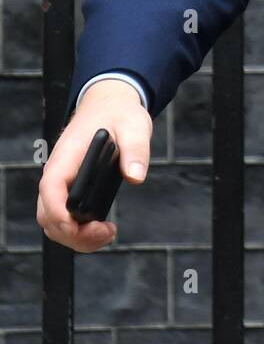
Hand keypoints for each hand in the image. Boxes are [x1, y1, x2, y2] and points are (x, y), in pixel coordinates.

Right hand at [36, 79, 151, 251]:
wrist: (110, 105)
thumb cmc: (118, 113)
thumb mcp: (133, 125)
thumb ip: (135, 150)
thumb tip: (136, 176)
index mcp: (67, 156)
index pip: (50, 188)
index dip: (60, 213)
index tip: (83, 227)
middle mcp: (58, 173)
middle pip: (48, 216)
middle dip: (72, 234)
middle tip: (106, 233)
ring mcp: (62, 184)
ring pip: (54, 223)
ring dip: (76, 238)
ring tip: (108, 234)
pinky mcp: (70, 191)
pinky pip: (65, 219)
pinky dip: (80, 233)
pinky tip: (104, 230)